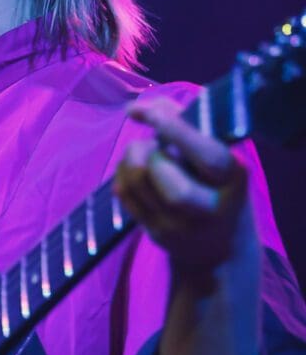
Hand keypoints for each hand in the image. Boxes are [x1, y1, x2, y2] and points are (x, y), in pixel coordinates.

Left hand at [113, 99, 255, 279]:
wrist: (221, 249)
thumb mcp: (219, 158)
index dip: (174, 129)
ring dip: (130, 158)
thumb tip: (144, 105)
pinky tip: (134, 171)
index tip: (147, 111)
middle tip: (151, 144)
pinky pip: (125, 194)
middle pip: (163, 173)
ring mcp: (180, 225)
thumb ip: (187, 125)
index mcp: (233, 179)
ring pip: (137, 181)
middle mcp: (209, 206)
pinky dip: (122, 174)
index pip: (205, 154)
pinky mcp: (156, 234)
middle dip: (149, 151)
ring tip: (142, 153)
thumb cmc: (219, 188)